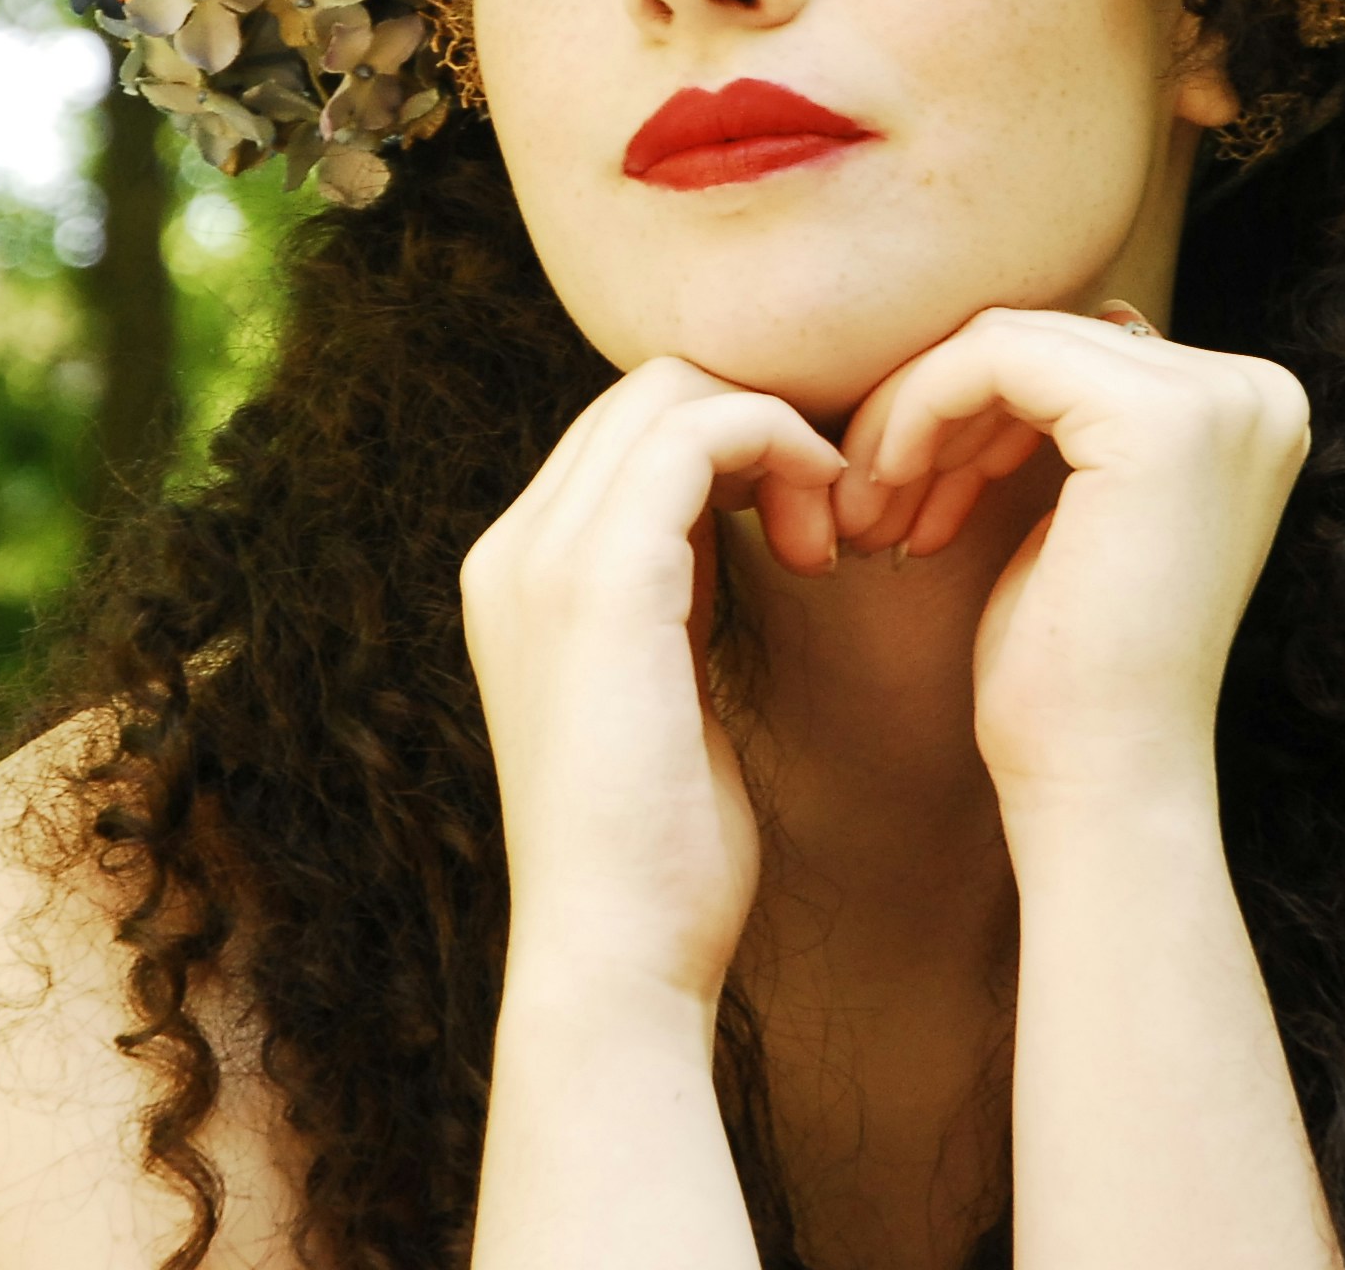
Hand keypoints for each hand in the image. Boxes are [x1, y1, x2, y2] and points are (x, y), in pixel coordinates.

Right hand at [461, 357, 844, 1012]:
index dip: (731, 445)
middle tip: (830, 524)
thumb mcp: (662, 683)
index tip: (808, 525)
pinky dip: (782, 451)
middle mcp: (513, 546)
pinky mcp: (602, 577)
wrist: (614, 953)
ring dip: (779, 437)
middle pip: (648, 391)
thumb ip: (673, 589)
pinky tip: (826, 535)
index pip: (626, 430)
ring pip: (674, 391)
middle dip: (758, 428)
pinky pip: (701, 432)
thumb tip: (734, 511)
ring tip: (831, 535)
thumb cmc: (661, 848)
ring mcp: (544, 555)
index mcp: (518, 570)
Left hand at [833, 307, 1308, 812]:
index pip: (1075, 354)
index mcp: (1249, 409)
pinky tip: (891, 498)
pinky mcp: (1157, 419)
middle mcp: (1254, 391)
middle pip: (1041, 342)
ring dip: (917, 423)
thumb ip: (1073, 423)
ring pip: (1007, 343)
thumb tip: (1013, 341)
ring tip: (876, 515)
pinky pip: (992, 358)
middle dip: (938, 418)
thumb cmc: (1073, 676)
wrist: (1101, 780)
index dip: (972, 414)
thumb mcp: (1079, 516)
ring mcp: (1215, 400)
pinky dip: (917, 414)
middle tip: (875, 508)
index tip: (907, 499)